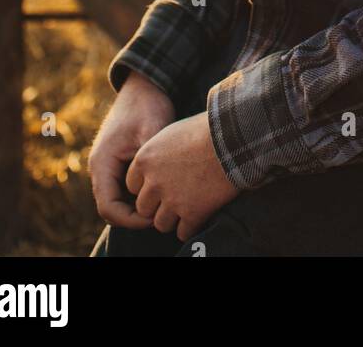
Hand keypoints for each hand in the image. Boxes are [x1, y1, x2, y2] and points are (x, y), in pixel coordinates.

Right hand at [88, 70, 176, 229]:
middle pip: (112, 209)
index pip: (108, 208)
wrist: (144, 85)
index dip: (131, 219)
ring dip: (137, 206)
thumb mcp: (152, 132)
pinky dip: (139, 194)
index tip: (156, 216)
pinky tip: (160, 188)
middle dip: (136, 216)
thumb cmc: (148, 105)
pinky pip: (123, 189)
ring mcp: (107, 165)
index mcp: (102, 163)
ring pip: (118, 200)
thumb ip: (150, 163)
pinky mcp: (117, 162)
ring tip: (163, 202)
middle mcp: (100, 168)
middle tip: (162, 212)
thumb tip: (155, 192)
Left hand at [126, 110, 239, 241]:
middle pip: (144, 208)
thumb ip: (158, 153)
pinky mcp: (192, 213)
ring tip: (186, 207)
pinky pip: (182, 232)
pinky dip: (190, 226)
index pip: (132, 186)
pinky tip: (199, 214)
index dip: (147, 187)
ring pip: (161, 224)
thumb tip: (157, 166)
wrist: (231, 138)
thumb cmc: (205, 130)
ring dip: (172, 218)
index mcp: (144, 160)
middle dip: (157, 205)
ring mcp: (172, 200)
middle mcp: (154, 182)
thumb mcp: (172, 133)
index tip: (159, 184)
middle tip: (173, 198)